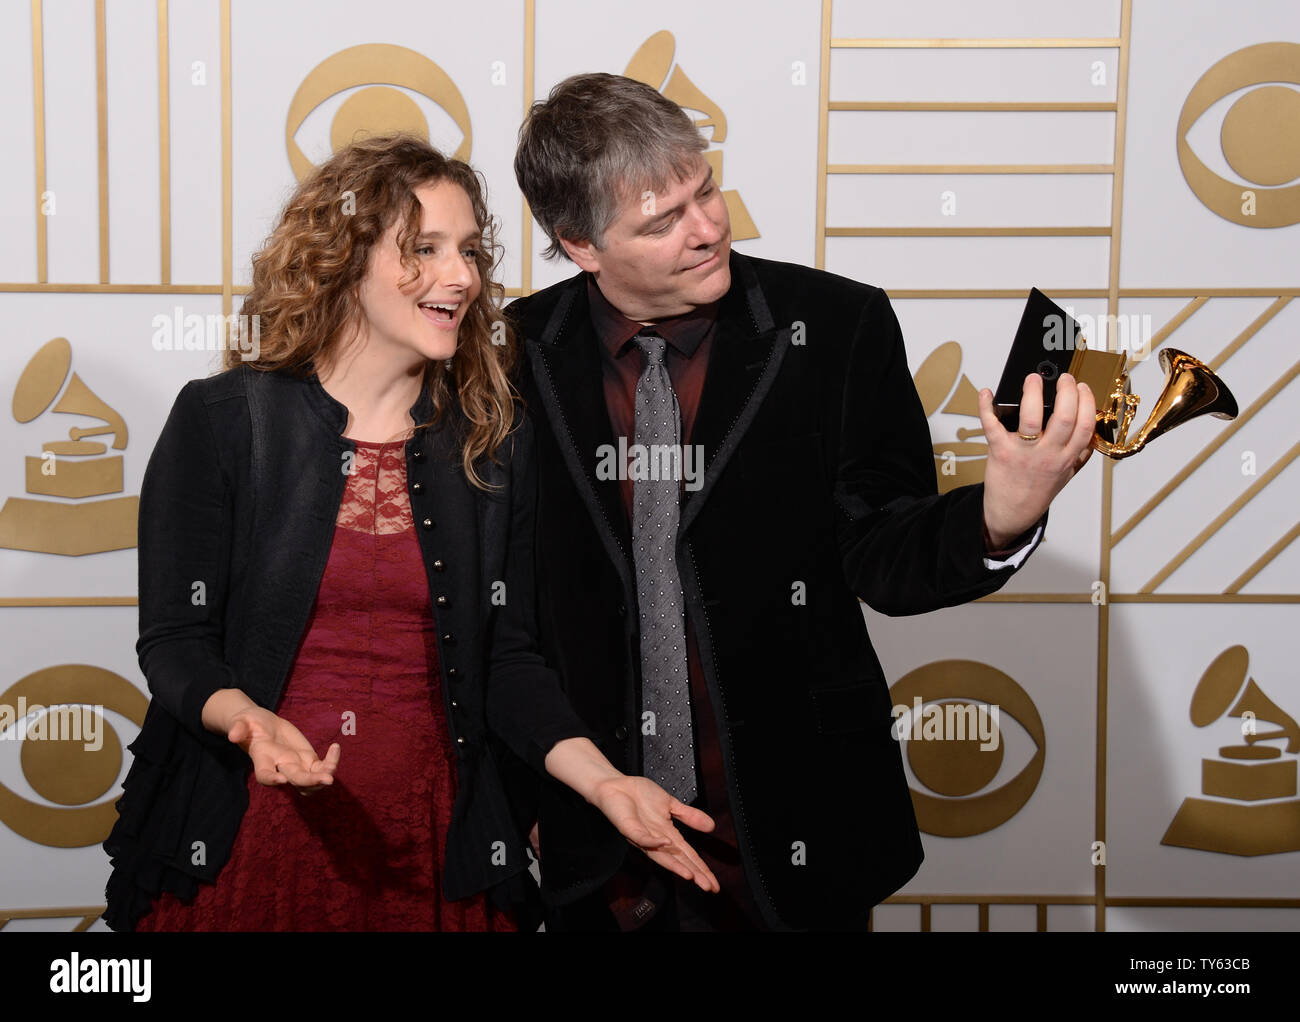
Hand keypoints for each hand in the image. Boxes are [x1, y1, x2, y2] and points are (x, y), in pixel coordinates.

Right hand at [226, 705, 340, 795]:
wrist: (263, 726)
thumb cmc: (249, 724)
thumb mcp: (242, 721)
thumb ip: (238, 728)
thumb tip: (233, 736)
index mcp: (263, 759)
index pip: (264, 775)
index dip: (272, 779)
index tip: (282, 780)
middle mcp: (280, 767)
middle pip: (295, 780)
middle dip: (311, 781)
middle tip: (328, 779)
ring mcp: (296, 766)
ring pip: (310, 782)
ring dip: (324, 778)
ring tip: (333, 769)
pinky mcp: (308, 761)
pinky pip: (322, 767)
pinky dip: (331, 762)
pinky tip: (335, 747)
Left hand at [588, 774, 719, 892]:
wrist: (616, 785)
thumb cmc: (639, 794)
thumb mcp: (671, 804)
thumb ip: (689, 816)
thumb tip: (711, 826)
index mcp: (667, 835)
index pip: (688, 856)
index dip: (701, 869)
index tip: (714, 884)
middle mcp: (656, 840)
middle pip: (678, 860)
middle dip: (694, 873)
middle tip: (708, 886)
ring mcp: (643, 836)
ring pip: (660, 856)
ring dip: (675, 866)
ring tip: (691, 876)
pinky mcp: (630, 828)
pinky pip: (642, 838)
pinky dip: (654, 842)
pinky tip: (667, 843)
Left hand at [977, 372, 1096, 548]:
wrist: (1011, 514)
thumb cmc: (1036, 492)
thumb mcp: (1065, 476)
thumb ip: (1079, 457)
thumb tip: (1091, 437)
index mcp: (1066, 458)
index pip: (1085, 426)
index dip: (1087, 402)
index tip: (1083, 387)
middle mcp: (1048, 454)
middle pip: (1064, 417)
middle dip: (1066, 391)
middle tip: (1064, 378)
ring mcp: (1023, 452)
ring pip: (1032, 417)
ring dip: (1033, 393)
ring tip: (1033, 379)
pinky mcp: (999, 451)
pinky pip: (992, 425)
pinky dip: (986, 407)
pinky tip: (986, 393)